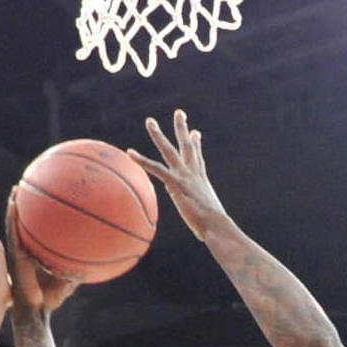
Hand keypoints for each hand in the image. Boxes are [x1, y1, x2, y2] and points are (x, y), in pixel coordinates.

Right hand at [0, 189, 72, 318]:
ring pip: (14, 224)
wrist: (34, 309)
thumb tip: (91, 266)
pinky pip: (12, 232)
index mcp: (34, 255)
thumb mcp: (68, 281)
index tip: (38, 200)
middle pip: (22, 223)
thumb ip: (76, 272)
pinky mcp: (13, 254)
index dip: (33, 217)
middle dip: (23, 205)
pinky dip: (12, 217)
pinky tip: (12, 203)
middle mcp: (24, 250)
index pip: (33, 232)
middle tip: (24, 187)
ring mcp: (17, 251)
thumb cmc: (49, 299)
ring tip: (16, 188)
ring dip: (14, 206)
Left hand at [133, 111, 233, 238]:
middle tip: (179, 112)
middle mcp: (194, 173)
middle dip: (182, 128)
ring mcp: (185, 176)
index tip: (196, 133)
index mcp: (201, 180)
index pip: (198, 157)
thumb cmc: (214, 229)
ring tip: (150, 121)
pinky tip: (130, 152)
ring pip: (169, 150)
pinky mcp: (176, 183)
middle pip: (187, 145)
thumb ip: (202, 220)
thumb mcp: (207, 220)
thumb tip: (205, 234)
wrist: (216, 226)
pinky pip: (155, 168)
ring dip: (158, 135)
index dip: (196, 144)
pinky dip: (142, 161)